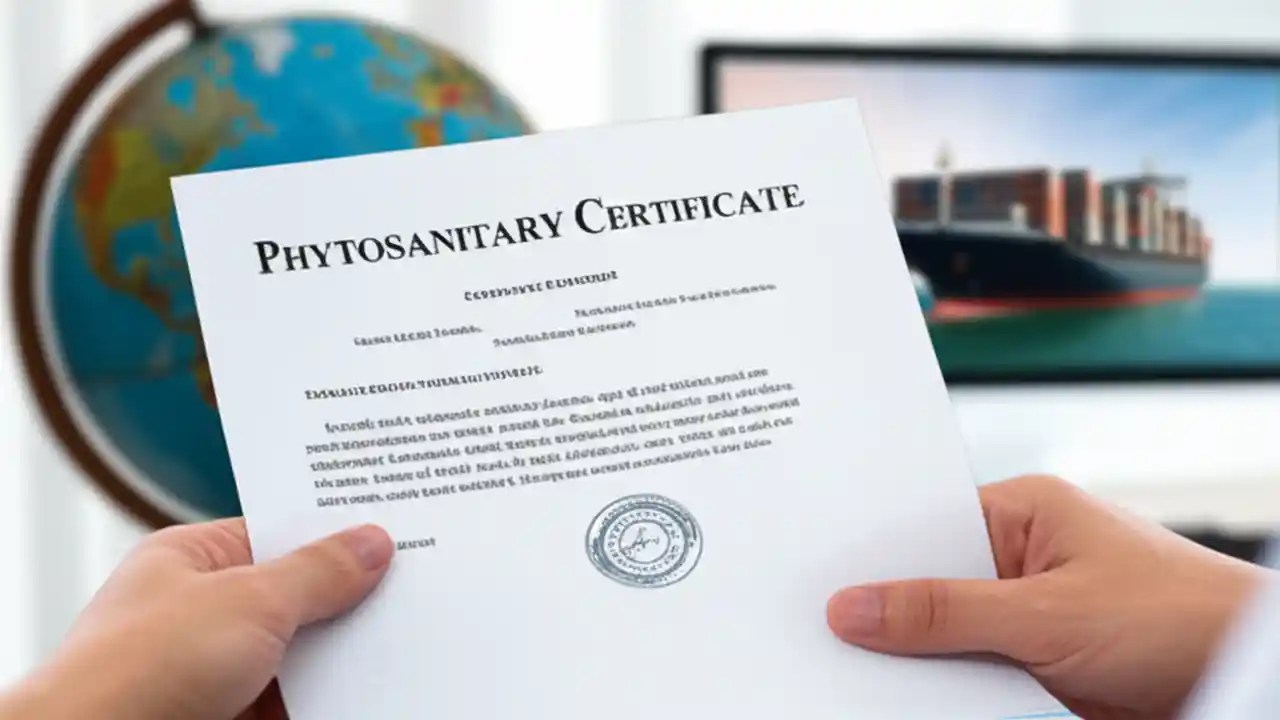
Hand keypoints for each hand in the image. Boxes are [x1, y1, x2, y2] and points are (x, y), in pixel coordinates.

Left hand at [0, 519, 393, 719]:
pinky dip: (325, 698)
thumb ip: (318, 571)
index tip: (390, 532)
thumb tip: (370, 543)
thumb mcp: (249, 601)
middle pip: (294, 595)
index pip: (277, 532)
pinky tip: (365, 691)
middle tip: (408, 588)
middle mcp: (198, 611)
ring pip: (298, 653)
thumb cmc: (135, 671)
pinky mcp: (227, 714)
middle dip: (346, 598)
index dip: (333, 532)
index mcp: (189, 560)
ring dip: (340, 655)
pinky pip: (292, 699)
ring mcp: (210, 669)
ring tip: (397, 643)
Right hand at [826, 475, 1267, 719]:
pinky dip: (952, 684)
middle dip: (888, 611)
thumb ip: (942, 613)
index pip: (923, 526)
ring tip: (860, 673)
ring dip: (921, 655)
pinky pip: (977, 668)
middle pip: (931, 582)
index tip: (816, 581)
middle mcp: (1026, 553)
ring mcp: (1035, 609)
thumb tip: (855, 607)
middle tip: (825, 634)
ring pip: (951, 632)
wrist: (1253, 678)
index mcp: (1024, 510)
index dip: (870, 553)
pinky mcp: (1045, 660)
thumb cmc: (1178, 616)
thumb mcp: (1044, 614)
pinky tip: (915, 696)